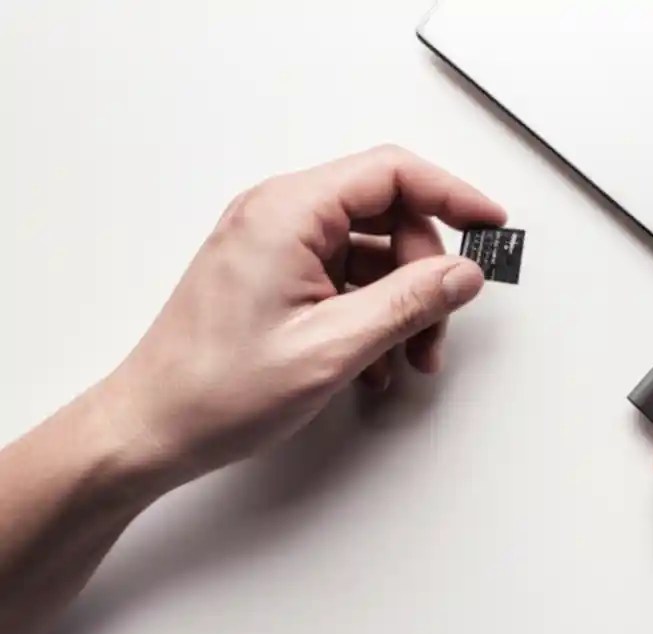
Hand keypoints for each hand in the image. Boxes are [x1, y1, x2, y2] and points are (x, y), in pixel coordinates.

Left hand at [97, 145, 504, 492]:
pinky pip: (346, 278)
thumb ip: (408, 304)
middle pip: (388, 216)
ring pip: (372, 253)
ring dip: (402, 304)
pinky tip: (374, 361)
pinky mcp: (275, 276)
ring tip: (407, 356)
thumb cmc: (215, 389)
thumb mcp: (332, 347)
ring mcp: (275, 246)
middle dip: (424, 273)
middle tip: (437, 326)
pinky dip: (373, 315)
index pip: (391, 173)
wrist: (151, 429)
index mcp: (287, 213)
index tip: (490, 225)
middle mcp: (278, 217)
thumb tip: (462, 275)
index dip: (452, 195)